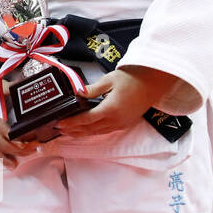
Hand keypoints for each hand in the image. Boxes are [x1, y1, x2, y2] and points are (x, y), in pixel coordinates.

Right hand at [0, 78, 38, 165]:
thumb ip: (13, 89)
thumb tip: (27, 88)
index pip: (7, 135)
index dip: (21, 141)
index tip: (33, 140)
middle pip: (5, 147)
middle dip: (21, 151)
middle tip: (34, 148)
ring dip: (12, 158)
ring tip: (24, 158)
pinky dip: (3, 160)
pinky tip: (12, 164)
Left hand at [53, 66, 179, 138]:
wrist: (154, 82)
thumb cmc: (132, 78)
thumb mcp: (109, 80)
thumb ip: (92, 89)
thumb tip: (77, 93)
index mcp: (110, 109)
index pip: (86, 120)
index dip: (71, 123)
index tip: (60, 123)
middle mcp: (116, 120)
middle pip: (90, 129)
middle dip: (74, 130)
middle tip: (59, 130)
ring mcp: (122, 123)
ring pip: (98, 132)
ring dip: (83, 133)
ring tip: (70, 133)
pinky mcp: (126, 123)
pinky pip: (107, 131)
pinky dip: (94, 132)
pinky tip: (88, 131)